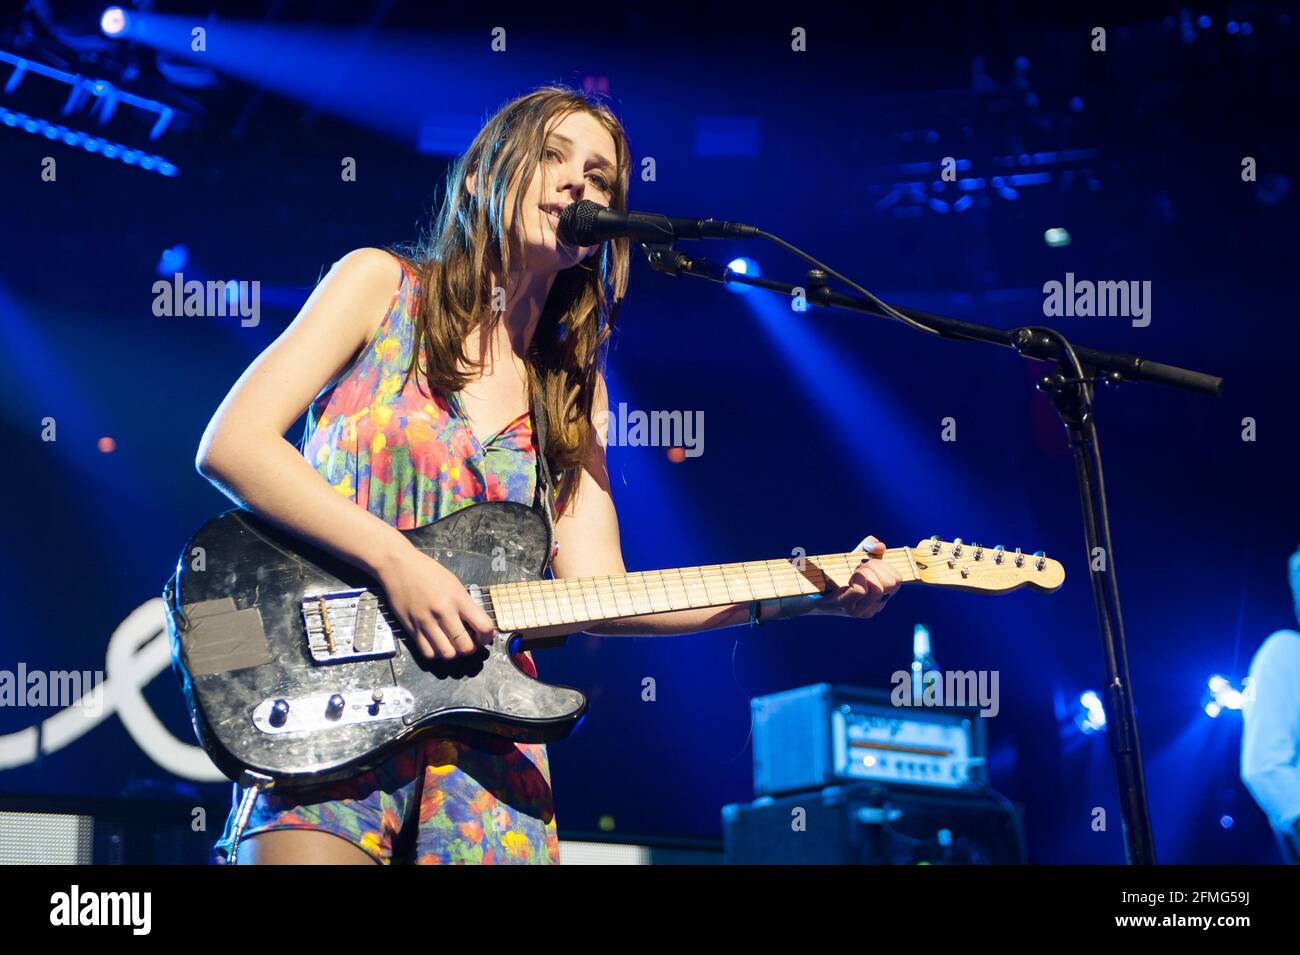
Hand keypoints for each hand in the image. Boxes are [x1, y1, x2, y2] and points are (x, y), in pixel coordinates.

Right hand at [376, 545, 495, 659]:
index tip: (485, 636)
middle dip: (471, 648)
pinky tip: (438, 644)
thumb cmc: (427, 571)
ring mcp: (426, 622)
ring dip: (454, 653)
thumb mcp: (454, 584)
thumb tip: (478, 625)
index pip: (483, 626)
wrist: (399, 566)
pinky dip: (436, 653)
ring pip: (447, 654)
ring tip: (453, 644)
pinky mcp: (411, 629)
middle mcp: (443, 612)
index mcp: (458, 598)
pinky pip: (428, 652)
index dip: (488, 636)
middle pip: (465, 646)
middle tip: (470, 642)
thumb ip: (466, 605)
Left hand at [811, 535, 901, 619]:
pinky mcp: (843, 606)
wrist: (806, 593)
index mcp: (879, 599)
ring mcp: (859, 610)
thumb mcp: (854, 558)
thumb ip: (869, 547)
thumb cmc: (833, 576)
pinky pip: (860, 590)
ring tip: (854, 572)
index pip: (898, 580)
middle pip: (892, 583)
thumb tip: (879, 546)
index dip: (885, 566)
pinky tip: (848, 577)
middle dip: (877, 567)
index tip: (869, 563)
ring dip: (866, 572)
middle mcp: (872, 608)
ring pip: (878, 588)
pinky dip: (857, 578)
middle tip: (860, 566)